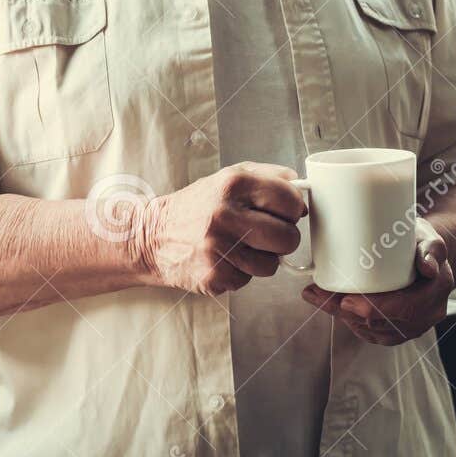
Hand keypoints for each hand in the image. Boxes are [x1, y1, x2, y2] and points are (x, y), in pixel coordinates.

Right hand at [135, 162, 305, 295]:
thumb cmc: (198, 205)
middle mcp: (225, 214)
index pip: (291, 201)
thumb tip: (302, 189)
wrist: (153, 235)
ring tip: (242, 246)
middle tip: (267, 233)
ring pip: (272, 264)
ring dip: (263, 258)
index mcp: (233, 184)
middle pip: (288, 237)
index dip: (294, 209)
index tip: (285, 212)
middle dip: (284, 238)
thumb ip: (269, 176)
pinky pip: (249, 280)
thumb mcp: (229, 177)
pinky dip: (242, 272)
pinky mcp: (214, 275)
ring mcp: (219, 248)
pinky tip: (225, 259)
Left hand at [301, 220, 454, 345]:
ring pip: (371, 330)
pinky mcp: (397, 330)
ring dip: (342, 316)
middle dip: (346, 312)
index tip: (346, 300)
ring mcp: (412, 326)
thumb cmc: (423, 243)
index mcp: (435, 293)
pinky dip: (348, 320)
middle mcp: (426, 315)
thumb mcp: (429, 238)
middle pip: (381, 322)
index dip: (374, 308)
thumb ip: (432, 250)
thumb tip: (428, 266)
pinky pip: (370, 333)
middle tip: (318, 295)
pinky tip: (331, 306)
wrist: (427, 257)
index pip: (404, 308)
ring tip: (317, 297)